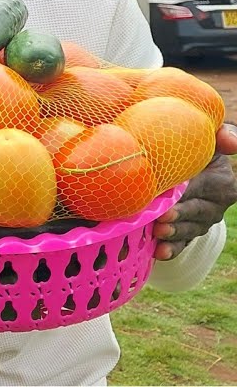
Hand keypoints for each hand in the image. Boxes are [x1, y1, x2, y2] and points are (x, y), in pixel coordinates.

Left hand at [152, 122, 236, 259]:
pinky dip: (171, 249)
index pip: (203, 186)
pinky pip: (182, 244)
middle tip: (162, 217)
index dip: (188, 190)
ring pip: (190, 230)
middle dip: (179, 215)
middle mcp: (216, 205)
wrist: (181, 169)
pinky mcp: (188, 233)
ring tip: (158, 232)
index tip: (171, 193)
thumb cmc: (191, 150)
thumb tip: (231, 141)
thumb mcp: (207, 140)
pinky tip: (158, 252)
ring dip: (174, 233)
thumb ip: (221, 135)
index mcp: (222, 182)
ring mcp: (202, 222)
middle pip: (196, 211)